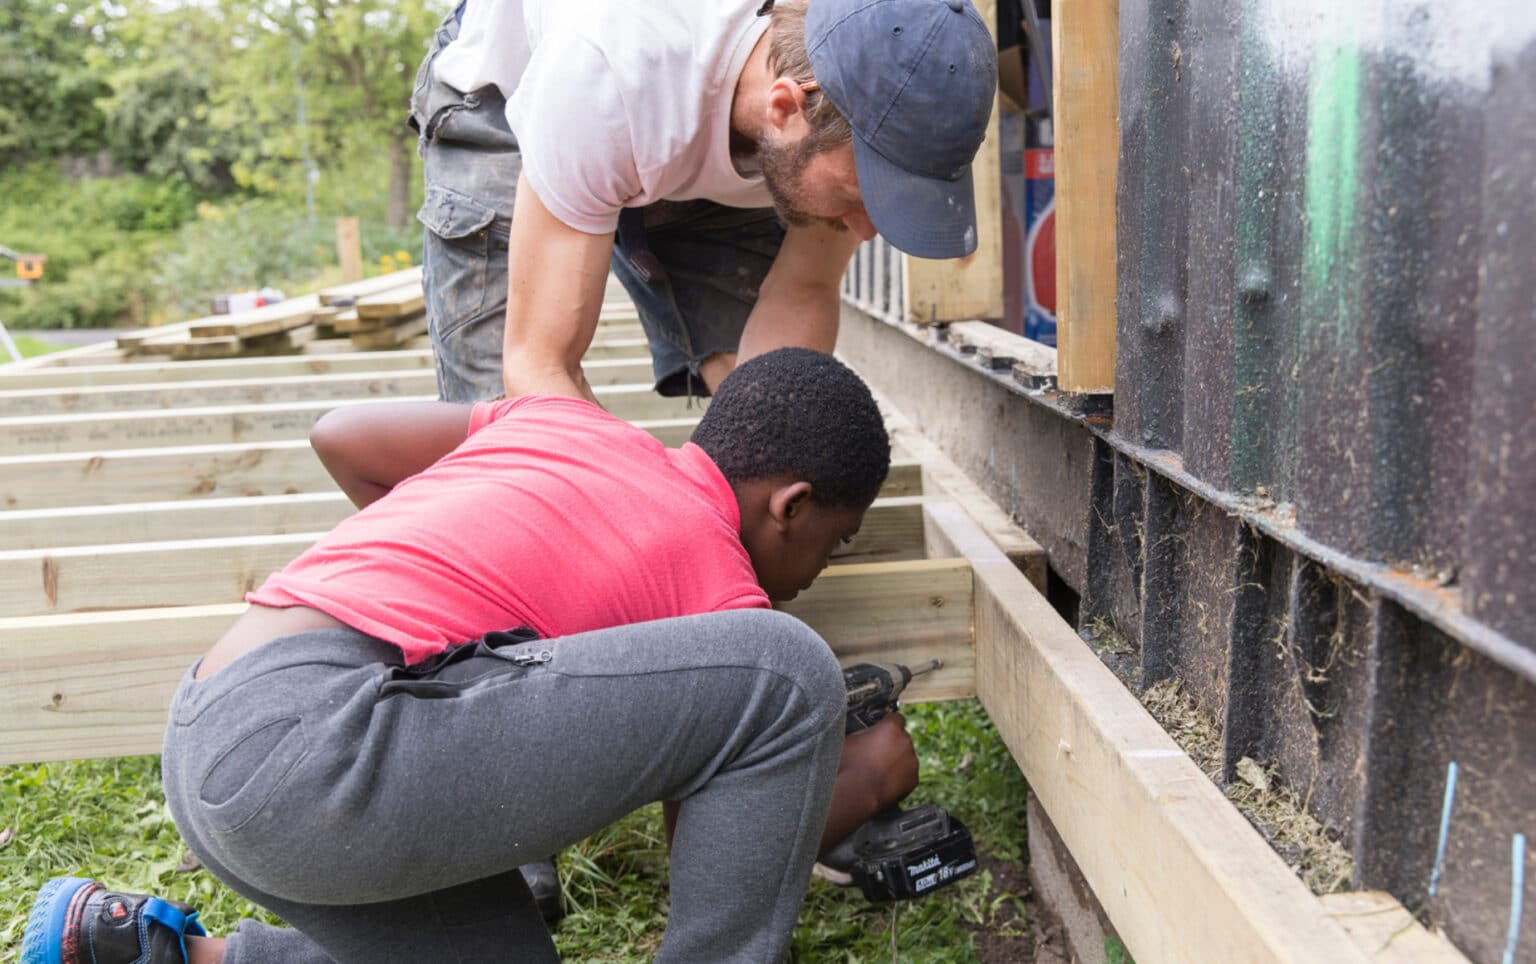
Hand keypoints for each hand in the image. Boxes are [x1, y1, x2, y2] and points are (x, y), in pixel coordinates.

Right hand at [819, 712, 919, 854]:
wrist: (853, 794)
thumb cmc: (847, 765)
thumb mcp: (849, 738)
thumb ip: (863, 731)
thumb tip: (863, 731)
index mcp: (891, 728)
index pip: (896, 718)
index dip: (887, 725)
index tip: (881, 731)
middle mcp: (905, 742)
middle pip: (902, 738)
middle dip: (891, 744)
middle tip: (876, 754)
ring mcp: (911, 761)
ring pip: (905, 756)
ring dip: (896, 760)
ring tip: (879, 770)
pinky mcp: (913, 779)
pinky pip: (908, 774)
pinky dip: (899, 776)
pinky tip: (884, 780)